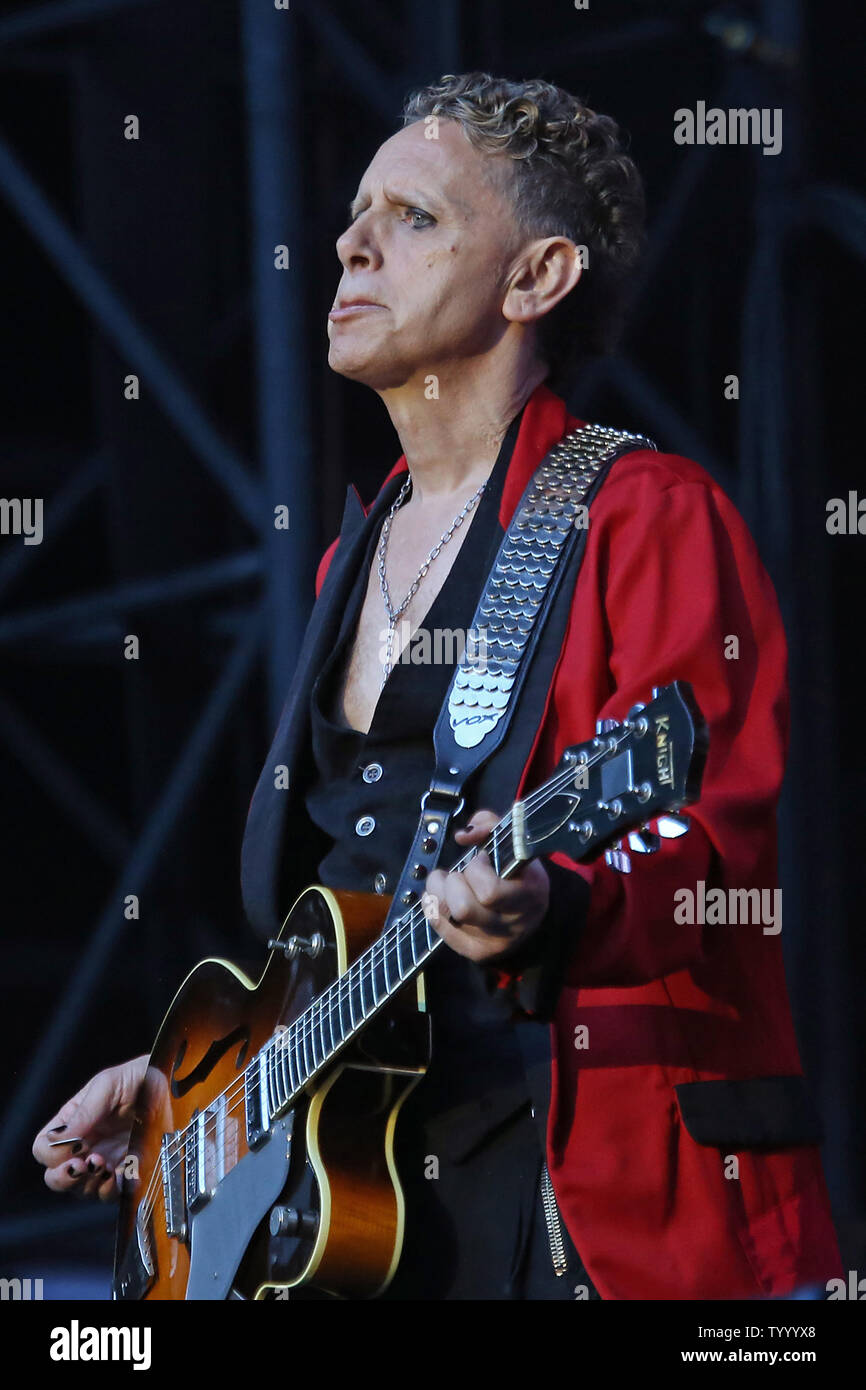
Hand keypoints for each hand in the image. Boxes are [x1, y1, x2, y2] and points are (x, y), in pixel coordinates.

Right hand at [32, 1055, 149, 1201]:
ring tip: (105, 1165)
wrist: (174, 1086)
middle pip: (55, 1177)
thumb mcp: (108, 1085)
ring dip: (89, 1183)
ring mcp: (105, 1161)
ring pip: (81, 1190)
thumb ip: (84, 1111)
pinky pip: (111, 1194)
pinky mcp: (127, 1172)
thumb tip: (61, 1139)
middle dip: (64, 1177)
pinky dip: (112, 1189)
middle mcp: (84, 1146)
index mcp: (73, 1123)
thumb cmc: (138, 1078)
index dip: (53, 1152)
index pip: (43, 1148)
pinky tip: (121, 1173)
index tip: (78, 1143)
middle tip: (83, 1165)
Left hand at [423, 809, 549, 964]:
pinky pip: (439, 928)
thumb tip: (463, 836)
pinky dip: (434, 907)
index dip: (477, 870)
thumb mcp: (513, 842)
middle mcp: (512, 924)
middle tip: (460, 873)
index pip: (490, 891)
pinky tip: (443, 897)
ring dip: (438, 892)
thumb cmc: (519, 872)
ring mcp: (493, 942)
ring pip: (447, 917)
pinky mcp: (476, 951)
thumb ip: (489, 825)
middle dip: (453, 883)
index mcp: (528, 895)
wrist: (533, 914)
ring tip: (447, 881)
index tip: (481, 859)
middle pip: (462, 908)